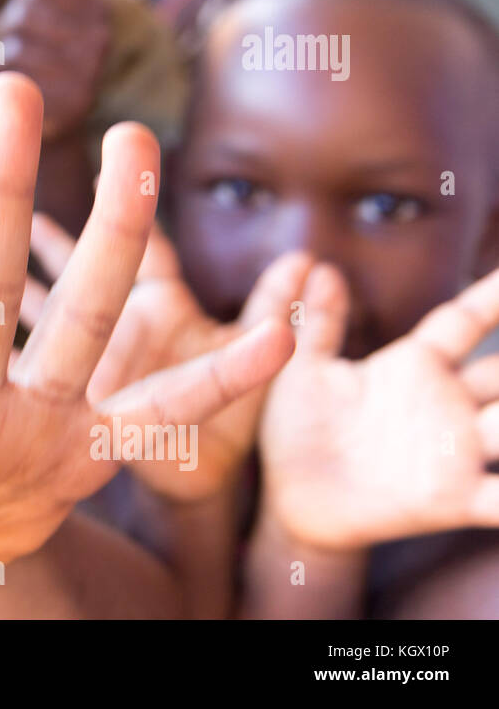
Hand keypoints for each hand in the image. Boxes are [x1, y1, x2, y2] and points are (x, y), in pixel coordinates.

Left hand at [0, 0, 109, 140]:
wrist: (55, 118)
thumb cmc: (50, 49)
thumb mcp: (58, 2)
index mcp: (97, 9)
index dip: (18, 6)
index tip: (32, 23)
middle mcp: (100, 41)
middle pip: (20, 18)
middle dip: (9, 33)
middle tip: (23, 51)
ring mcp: (88, 77)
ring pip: (14, 51)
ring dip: (6, 62)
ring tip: (25, 72)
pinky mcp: (67, 111)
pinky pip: (14, 87)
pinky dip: (8, 90)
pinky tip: (23, 95)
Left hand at [261, 264, 498, 549]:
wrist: (290, 502)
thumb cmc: (297, 431)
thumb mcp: (303, 371)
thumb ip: (317, 323)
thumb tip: (317, 266)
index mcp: (414, 366)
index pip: (465, 321)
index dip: (495, 296)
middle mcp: (446, 403)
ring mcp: (455, 450)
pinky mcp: (451, 498)